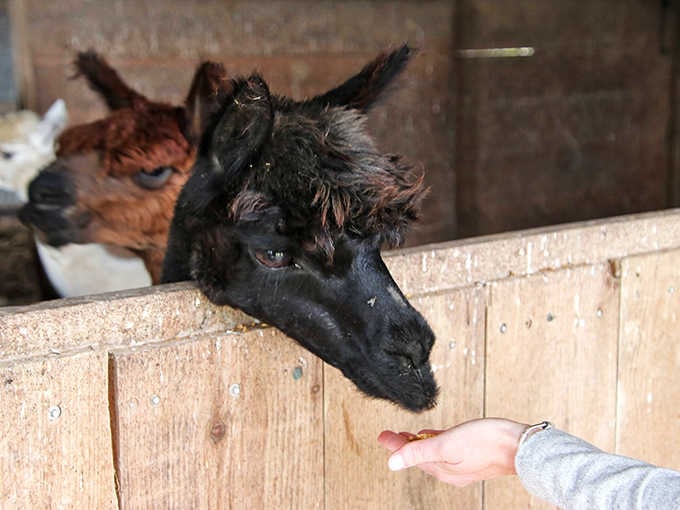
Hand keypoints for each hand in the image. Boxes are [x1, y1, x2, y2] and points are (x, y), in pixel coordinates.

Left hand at [377, 418, 527, 486]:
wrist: (521, 445)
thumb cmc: (487, 443)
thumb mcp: (446, 445)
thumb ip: (417, 452)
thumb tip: (391, 463)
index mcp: (442, 470)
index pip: (410, 456)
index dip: (394, 444)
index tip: (382, 435)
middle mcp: (451, 471)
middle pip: (420, 456)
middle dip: (404, 444)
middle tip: (390, 434)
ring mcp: (462, 464)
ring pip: (433, 453)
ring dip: (419, 443)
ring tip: (408, 434)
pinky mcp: (473, 455)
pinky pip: (447, 450)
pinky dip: (436, 442)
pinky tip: (436, 435)